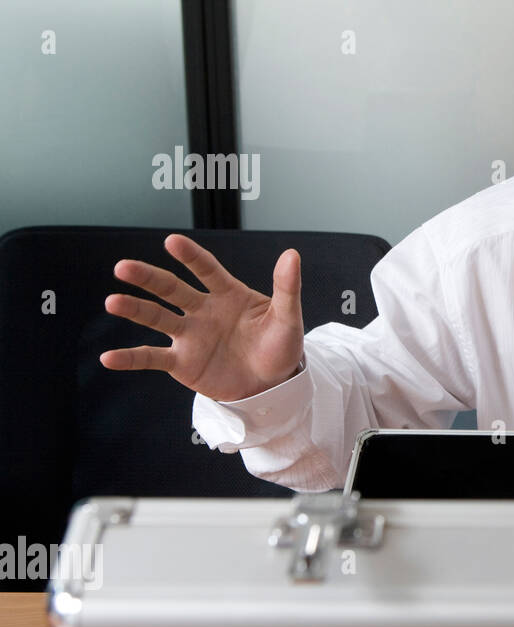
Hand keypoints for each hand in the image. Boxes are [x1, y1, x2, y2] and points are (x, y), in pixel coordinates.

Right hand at [99, 234, 304, 401]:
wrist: (273, 385)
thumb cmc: (280, 346)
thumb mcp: (288, 318)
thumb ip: (287, 288)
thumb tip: (292, 254)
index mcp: (228, 294)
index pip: (207, 270)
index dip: (190, 256)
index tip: (171, 241)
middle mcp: (203, 310)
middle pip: (172, 289)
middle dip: (148, 278)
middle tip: (123, 267)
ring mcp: (190, 335)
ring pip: (157, 318)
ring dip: (134, 309)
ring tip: (112, 302)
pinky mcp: (182, 362)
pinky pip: (152, 358)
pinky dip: (130, 358)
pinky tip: (108, 357)